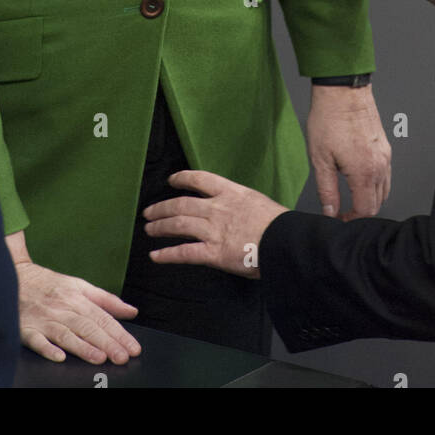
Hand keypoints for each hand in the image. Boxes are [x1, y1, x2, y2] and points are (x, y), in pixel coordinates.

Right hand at [12, 254, 141, 364]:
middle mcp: (63, 308)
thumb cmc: (49, 284)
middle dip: (107, 343)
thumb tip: (132, 311)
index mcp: (77, 297)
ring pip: (66, 334)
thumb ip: (106, 300)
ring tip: (100, 358)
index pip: (103, 318)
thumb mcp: (79, 285)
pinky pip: (37, 340)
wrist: (14, 276)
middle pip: (88, 327)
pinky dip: (47, 348)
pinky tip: (59, 357)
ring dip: (83, 347)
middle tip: (123, 357)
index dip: (120, 334)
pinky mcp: (26, 328)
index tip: (133, 348)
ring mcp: (44, 319)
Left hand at [143, 170, 288, 276]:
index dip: (183, 178)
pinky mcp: (213, 253)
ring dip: (160, 227)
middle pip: (182, 204)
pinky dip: (167, 255)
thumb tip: (236, 212)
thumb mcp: (258, 203)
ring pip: (178, 225)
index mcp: (231, 193)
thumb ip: (241, 205)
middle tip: (149, 212)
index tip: (172, 180)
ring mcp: (214, 230)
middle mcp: (218, 208)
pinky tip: (155, 256)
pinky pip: (184, 253)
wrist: (285, 241)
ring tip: (149, 229)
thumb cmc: (279, 224)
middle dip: (162, 208)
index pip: (200, 179)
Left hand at [306, 83, 390, 219]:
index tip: (338, 218)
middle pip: (377, 203)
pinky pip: (385, 175)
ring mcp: (385, 156)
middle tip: (341, 211)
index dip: (351, 220)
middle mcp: (380, 166)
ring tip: (349, 197)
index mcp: (364, 172)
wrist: (343, 90)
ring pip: (383, 190)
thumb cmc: (329, 118)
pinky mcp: (385, 147)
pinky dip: (374, 184)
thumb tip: (330, 211)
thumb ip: (327, 190)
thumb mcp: (320, 159)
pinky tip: (358, 179)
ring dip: (369, 199)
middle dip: (360, 212)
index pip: (365, 210)